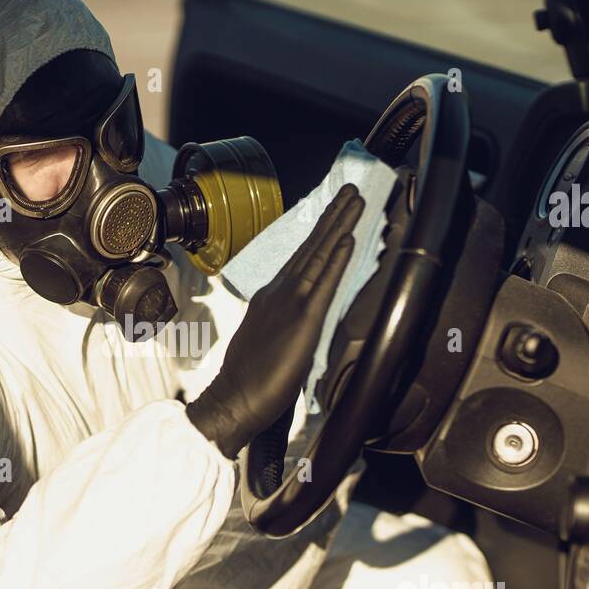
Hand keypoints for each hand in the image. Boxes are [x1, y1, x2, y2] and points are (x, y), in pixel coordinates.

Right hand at [187, 183, 363, 456]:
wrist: (234, 399)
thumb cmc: (250, 380)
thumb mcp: (269, 342)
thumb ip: (283, 323)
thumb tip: (298, 318)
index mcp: (272, 297)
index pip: (301, 258)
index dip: (320, 233)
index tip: (334, 212)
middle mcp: (279, 292)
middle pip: (311, 246)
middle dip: (333, 216)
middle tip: (350, 190)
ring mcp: (290, 302)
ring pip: (319, 254)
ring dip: (339, 225)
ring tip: (355, 200)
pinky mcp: (303, 318)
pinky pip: (324, 281)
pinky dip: (337, 257)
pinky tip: (348, 238)